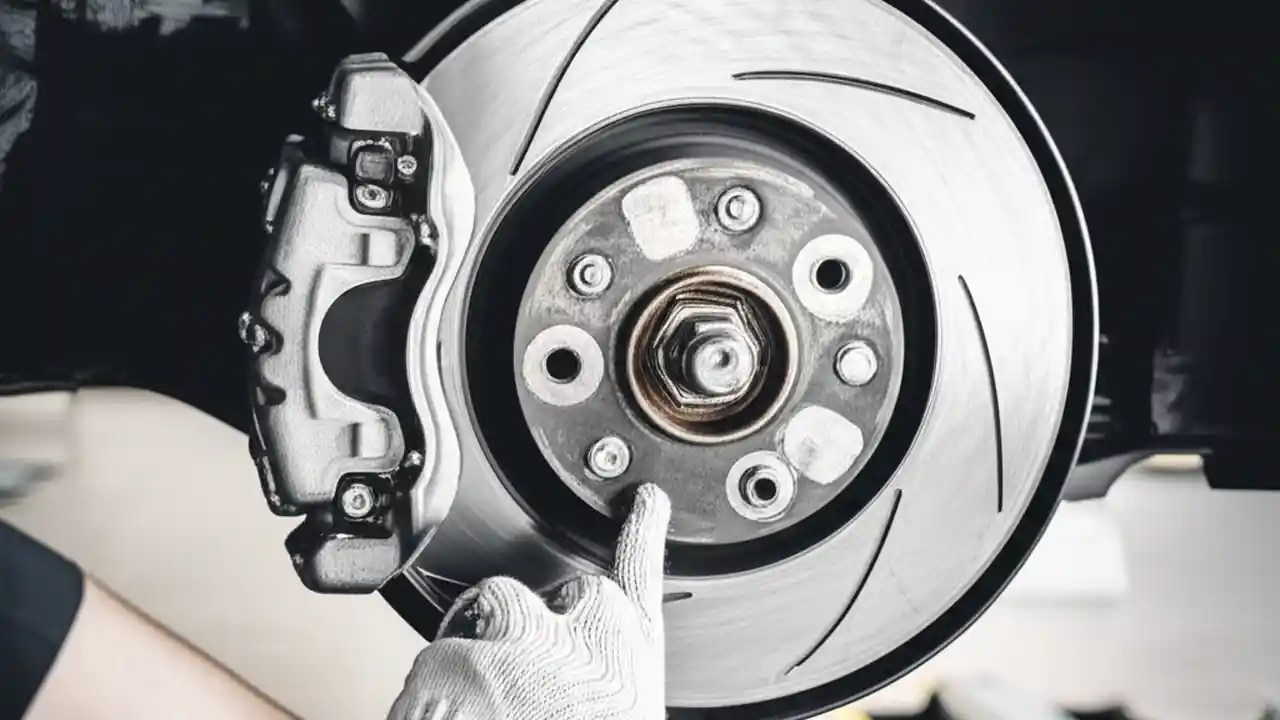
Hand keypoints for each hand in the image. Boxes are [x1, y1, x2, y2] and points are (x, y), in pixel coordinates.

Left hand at [389, 484, 671, 719]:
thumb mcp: (618, 713)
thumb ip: (607, 691)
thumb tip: (596, 687)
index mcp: (623, 656)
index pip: (637, 573)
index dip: (640, 534)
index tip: (644, 504)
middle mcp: (569, 637)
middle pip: (534, 604)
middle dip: (517, 635)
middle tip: (515, 698)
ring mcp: (501, 643)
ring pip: (474, 630)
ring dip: (469, 668)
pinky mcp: (442, 662)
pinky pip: (429, 669)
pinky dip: (431, 700)